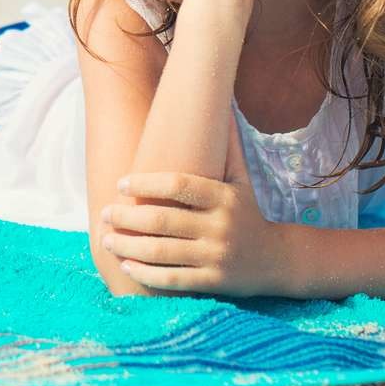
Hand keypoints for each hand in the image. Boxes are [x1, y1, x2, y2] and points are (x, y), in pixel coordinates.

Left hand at [98, 114, 290, 297]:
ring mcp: (217, 256)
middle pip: (163, 220)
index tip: (121, 182)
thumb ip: (227, 146)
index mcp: (223, 197)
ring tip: (106, 239)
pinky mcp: (214, 282)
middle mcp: (220, 226)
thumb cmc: (248, 213)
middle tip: (105, 212)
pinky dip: (147, 274)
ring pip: (163, 251)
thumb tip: (221, 103)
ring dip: (128, 246)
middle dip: (127, 217)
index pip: (178, 185)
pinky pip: (173, 279)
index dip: (145, 182)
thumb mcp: (242, 180)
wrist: (279, 260)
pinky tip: (127, 265)